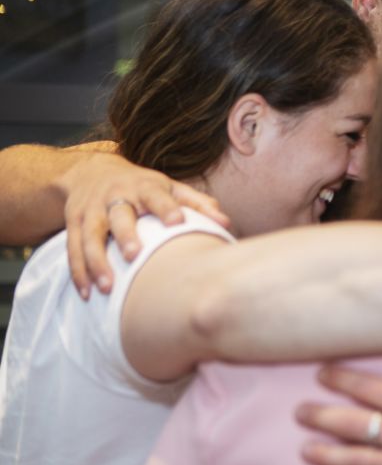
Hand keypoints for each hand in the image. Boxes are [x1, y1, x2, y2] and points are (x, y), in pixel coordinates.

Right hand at [60, 151, 229, 297]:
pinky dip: (78, 271)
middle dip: (126, 234)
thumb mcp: (169, 187)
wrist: (91, 171)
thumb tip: (226, 222)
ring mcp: (91, 209)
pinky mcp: (73, 223)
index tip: (177, 222)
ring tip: (107, 287)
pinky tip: (87, 292)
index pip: (156, 196)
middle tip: (135, 255)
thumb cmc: (143, 187)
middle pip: (118, 215)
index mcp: (144, 187)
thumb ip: (197, 203)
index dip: (166, 207)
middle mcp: (115, 196)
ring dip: (96, 261)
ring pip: (90, 235)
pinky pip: (72, 249)